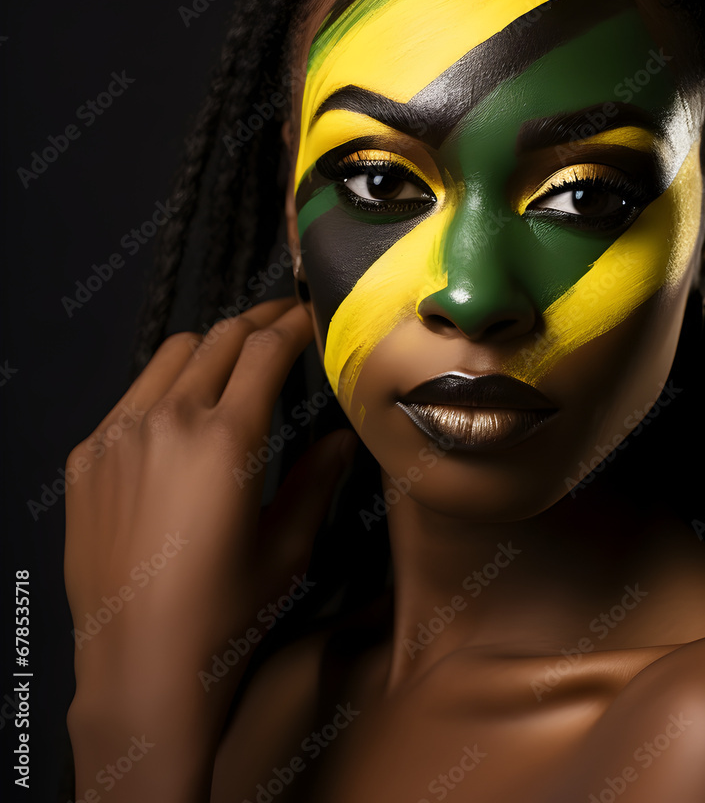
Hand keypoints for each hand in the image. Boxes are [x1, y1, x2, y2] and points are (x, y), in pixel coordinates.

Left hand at [64, 298, 355, 799]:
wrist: (137, 666)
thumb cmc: (227, 614)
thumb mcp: (290, 548)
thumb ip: (318, 479)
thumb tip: (343, 435)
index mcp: (224, 439)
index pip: (264, 348)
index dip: (294, 322)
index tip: (313, 313)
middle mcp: (165, 421)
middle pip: (219, 337)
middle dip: (258, 323)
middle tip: (284, 326)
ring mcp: (116, 435)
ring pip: (171, 355)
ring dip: (211, 347)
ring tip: (235, 364)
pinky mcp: (84, 457)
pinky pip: (132, 396)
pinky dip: (166, 386)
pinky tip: (181, 420)